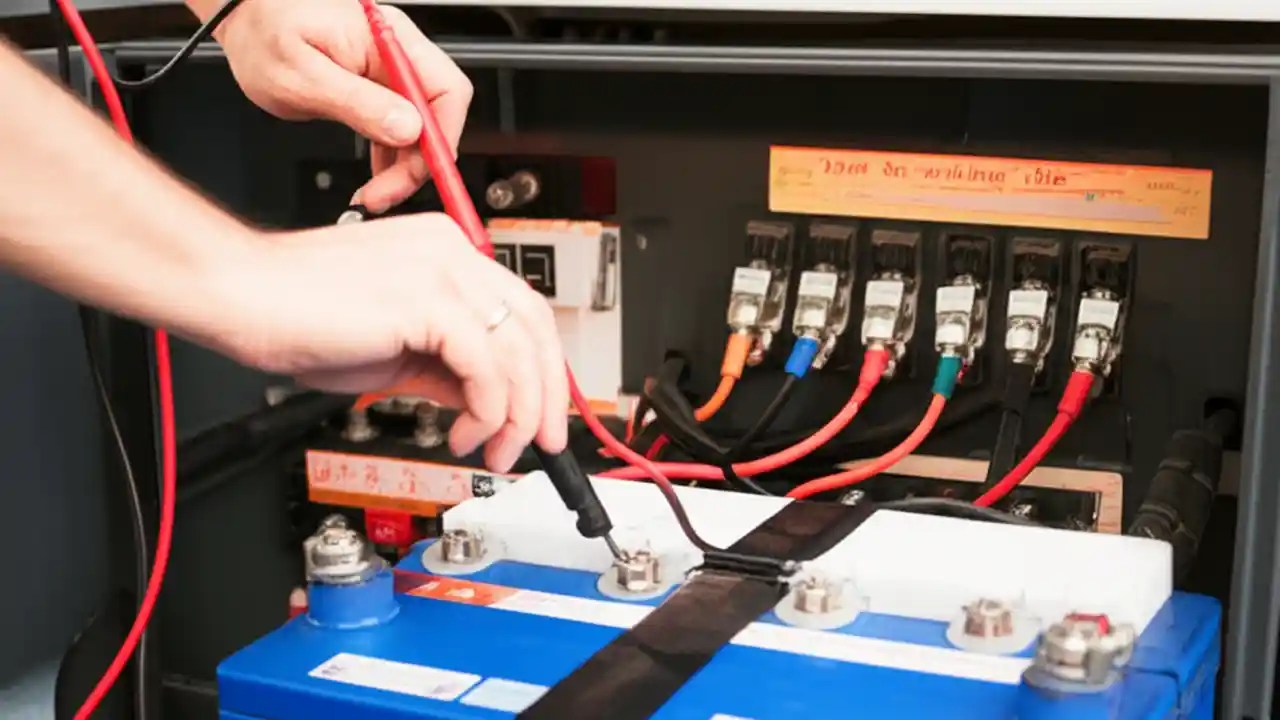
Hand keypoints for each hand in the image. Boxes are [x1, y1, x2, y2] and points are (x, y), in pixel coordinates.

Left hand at [207, 0, 470, 212]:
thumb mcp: (301, 76)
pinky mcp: (378, 85)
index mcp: (387, 40)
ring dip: (406, 166)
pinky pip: (400, 125)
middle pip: (437, 114)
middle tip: (386, 193)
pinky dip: (393, 156)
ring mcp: (390, 69)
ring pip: (421, 126)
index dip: (441, 138)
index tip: (422, 172)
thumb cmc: (263, 33)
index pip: (444, 91)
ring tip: (376, 193)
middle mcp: (397, 51)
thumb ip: (357, 103)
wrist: (243, 17)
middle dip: (420, 162)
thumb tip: (407, 129)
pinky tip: (377, 176)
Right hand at [232, 214, 567, 471]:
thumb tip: (487, 402)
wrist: (242, 296)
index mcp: (445, 254)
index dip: (541, 368)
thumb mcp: (395, 351)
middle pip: (536, 326)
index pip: (521, 311)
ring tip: (492, 450)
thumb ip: (446, 368)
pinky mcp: (427, 301)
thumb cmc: (299, 315)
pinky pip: (486, 366)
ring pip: (519, 349)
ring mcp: (442, 272)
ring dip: (516, 414)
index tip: (540, 414)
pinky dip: (486, 410)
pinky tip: (461, 433)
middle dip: (547, 395)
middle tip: (539, 443)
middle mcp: (452, 254)